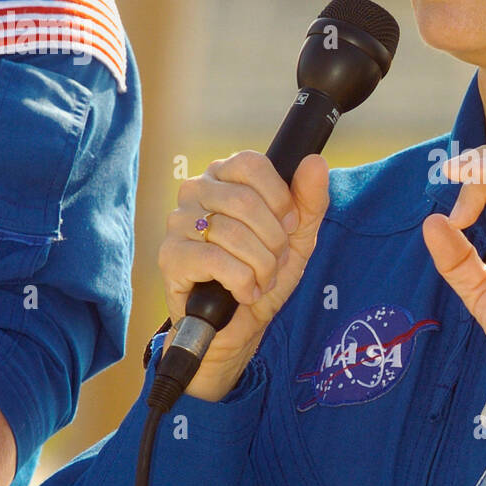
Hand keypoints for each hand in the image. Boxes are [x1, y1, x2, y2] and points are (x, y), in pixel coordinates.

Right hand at [158, 150, 329, 400]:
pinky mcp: (170, 256)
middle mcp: (195, 191)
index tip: (288, 227)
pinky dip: (242, 283)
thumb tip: (314, 161)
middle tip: (275, 261)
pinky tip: (244, 293)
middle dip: (273, 240)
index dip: (279, 199)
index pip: (251, 163)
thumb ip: (310, 200)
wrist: (237, 324)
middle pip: (245, 201)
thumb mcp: (298, 237)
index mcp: (224, 175)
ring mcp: (178, 222)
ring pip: (233, 233)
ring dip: (261, 266)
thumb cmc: (263, 272)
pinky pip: (215, 260)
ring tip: (261, 280)